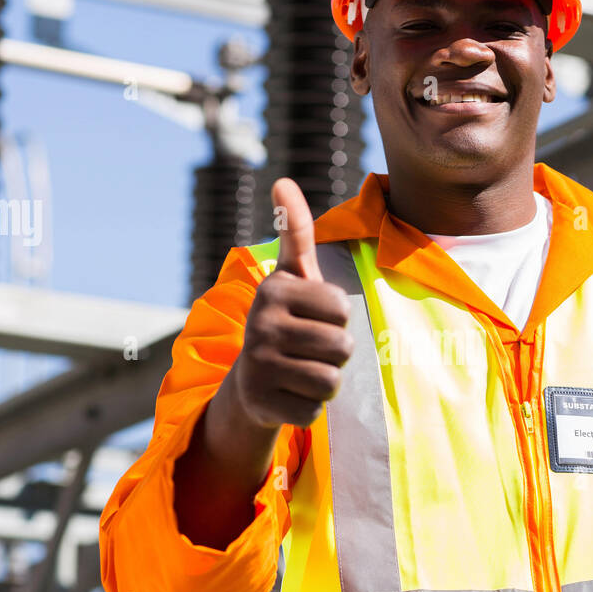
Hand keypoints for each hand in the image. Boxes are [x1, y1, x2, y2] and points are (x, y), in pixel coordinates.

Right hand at [232, 178, 354, 430]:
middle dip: (335, 353)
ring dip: (325, 381)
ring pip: (331, 380)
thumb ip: (296, 232)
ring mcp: (257, 366)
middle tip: (309, 350)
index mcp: (274, 291)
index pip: (343, 309)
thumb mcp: (292, 277)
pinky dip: (310, 407)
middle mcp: (259, 325)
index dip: (338, 320)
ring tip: (302, 371)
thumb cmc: (285, 321)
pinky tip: (289, 394)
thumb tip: (282, 182)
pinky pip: (315, 410)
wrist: (249, 380)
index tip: (313, 319)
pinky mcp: (260, 403)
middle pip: (341, 347)